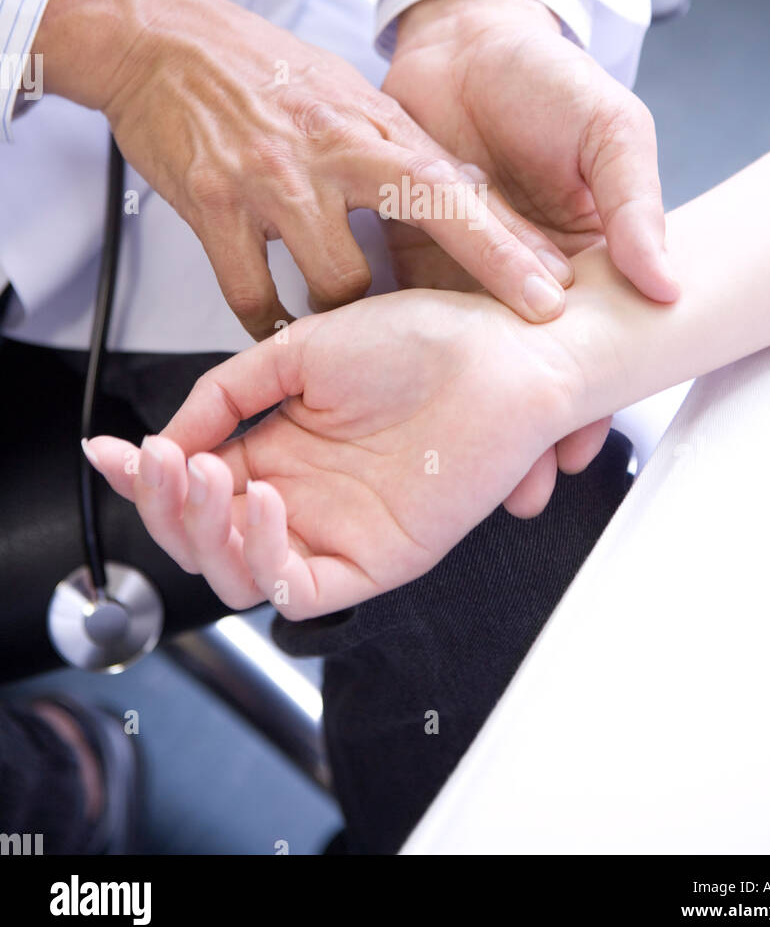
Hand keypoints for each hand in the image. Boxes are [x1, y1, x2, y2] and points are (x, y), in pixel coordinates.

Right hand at [38, 0, 572, 337]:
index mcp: (373, 126)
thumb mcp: (350, 96)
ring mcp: (273, 183)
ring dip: (349, 315)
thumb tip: (468, 193)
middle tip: (508, 332)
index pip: (455, 188)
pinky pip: (252, 297)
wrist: (167, 42)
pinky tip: (280, 327)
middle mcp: (331, 153)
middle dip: (475, 279)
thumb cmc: (264, 71)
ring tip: (352, 323)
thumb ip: (403, 149)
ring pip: (335, 285)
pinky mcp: (213, 209)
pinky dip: (270, 323)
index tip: (552, 290)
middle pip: (419, 225)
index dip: (507, 244)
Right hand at [84, 285, 588, 618]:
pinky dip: (262, 555)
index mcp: (285, 448)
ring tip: (207, 475)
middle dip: (166, 505)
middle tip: (163, 462)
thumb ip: (228, 392)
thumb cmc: (426, 339)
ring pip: (238, 573)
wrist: (503, 350)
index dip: (144, 476)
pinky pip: (298, 588)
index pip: (196, 485)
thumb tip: (168, 437)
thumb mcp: (302, 349)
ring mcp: (338, 531)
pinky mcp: (377, 560)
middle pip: (204, 536)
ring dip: (204, 532)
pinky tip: (259, 499)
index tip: (108, 451)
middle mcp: (305, 496)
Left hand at [383, 0, 677, 470]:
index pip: (586, 346)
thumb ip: (635, 204)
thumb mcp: (611, 133)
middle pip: (515, 366)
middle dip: (516, 430)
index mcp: (577, 259)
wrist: (469, 36)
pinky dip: (380, 343)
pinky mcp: (399, 242)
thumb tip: (668, 285)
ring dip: (447, 406)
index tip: (574, 453)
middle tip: (513, 492)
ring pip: (451, 350)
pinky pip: (389, 300)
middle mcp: (514, 274)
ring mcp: (454, 263)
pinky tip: (369, 389)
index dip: (584, 401)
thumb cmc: (551, 82)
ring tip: (438, 467)